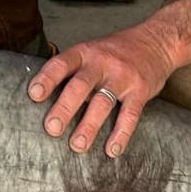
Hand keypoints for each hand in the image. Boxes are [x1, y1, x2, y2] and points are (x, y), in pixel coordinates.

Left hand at [27, 23, 180, 157]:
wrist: (157, 41)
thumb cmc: (114, 52)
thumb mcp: (91, 51)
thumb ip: (71, 72)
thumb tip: (42, 100)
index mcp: (84, 53)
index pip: (62, 64)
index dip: (47, 79)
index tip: (34, 95)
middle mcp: (102, 63)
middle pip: (80, 85)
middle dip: (65, 108)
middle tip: (52, 129)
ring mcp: (122, 77)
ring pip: (103, 102)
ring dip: (89, 126)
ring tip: (77, 146)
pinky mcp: (140, 91)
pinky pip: (130, 114)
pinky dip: (121, 134)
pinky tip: (112, 150)